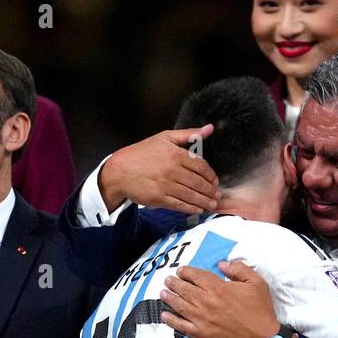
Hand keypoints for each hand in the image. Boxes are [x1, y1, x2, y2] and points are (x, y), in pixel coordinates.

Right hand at [99, 123, 219, 213]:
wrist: (120, 170)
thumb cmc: (143, 152)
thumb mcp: (165, 137)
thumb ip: (189, 134)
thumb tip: (210, 128)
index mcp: (175, 154)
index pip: (200, 166)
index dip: (210, 175)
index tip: (215, 180)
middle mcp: (172, 170)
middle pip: (198, 182)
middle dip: (210, 190)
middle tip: (217, 195)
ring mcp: (165, 185)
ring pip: (191, 195)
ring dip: (205, 201)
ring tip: (213, 204)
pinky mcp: (159, 198)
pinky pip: (180, 205)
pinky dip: (191, 208)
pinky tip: (199, 209)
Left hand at [160, 260, 279, 337]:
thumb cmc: (261, 311)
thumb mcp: (257, 283)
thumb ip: (239, 269)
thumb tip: (222, 264)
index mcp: (219, 288)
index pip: (197, 276)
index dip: (186, 272)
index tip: (180, 271)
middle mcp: (206, 302)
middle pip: (185, 290)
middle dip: (174, 283)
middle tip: (168, 280)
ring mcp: (202, 319)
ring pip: (180, 306)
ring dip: (169, 298)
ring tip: (163, 293)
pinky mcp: (202, 335)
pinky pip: (182, 326)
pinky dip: (171, 320)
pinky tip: (164, 315)